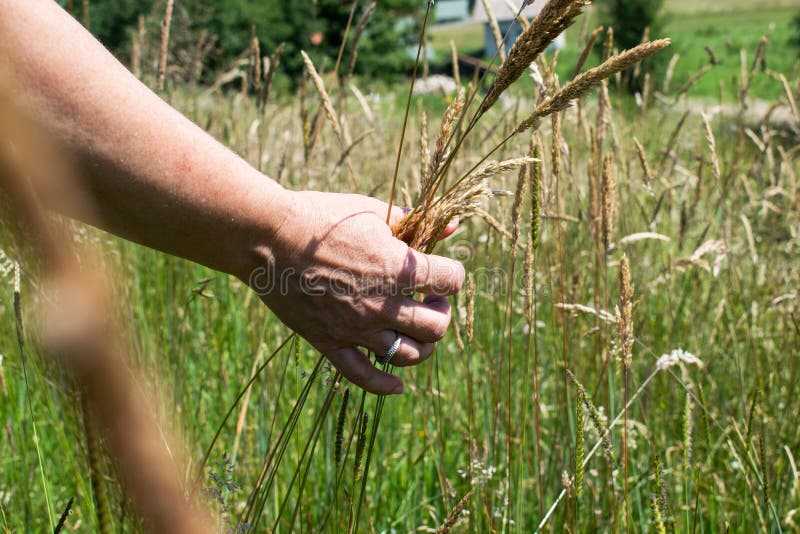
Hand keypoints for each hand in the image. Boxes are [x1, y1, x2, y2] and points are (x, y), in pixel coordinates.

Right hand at [247, 191, 463, 394]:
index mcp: (398, 268)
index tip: (442, 270)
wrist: (268, 237)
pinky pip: (365, 377)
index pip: (451, 281)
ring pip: (410, 355)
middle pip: (437, 326)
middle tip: (431, 299)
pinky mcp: (331, 342)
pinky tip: (399, 385)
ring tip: (414, 327)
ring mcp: (356, 328)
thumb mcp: (373, 212)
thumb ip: (415, 222)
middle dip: (442, 312)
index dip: (452, 274)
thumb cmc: (322, 218)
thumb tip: (453, 226)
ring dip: (423, 344)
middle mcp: (382, 304)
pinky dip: (387, 386)